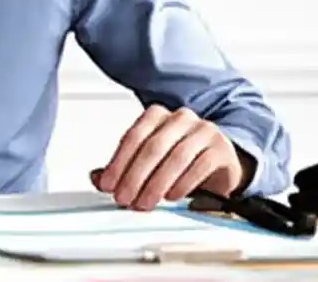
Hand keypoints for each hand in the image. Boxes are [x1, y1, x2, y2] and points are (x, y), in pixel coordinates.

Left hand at [90, 104, 243, 211]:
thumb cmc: (182, 160)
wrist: (221, 161)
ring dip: (156, 184)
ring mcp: (203, 130)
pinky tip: (171, 196)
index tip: (108, 184)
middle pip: (152, 147)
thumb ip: (124, 167)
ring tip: (145, 203)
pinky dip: (182, 184)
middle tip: (124, 198)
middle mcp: (180, 118)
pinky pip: (199, 165)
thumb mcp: (150, 162)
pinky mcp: (220, 148)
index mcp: (157, 115)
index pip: (133, 136)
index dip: (118, 163)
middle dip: (134, 177)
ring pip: (175, 157)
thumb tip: (97, 178)